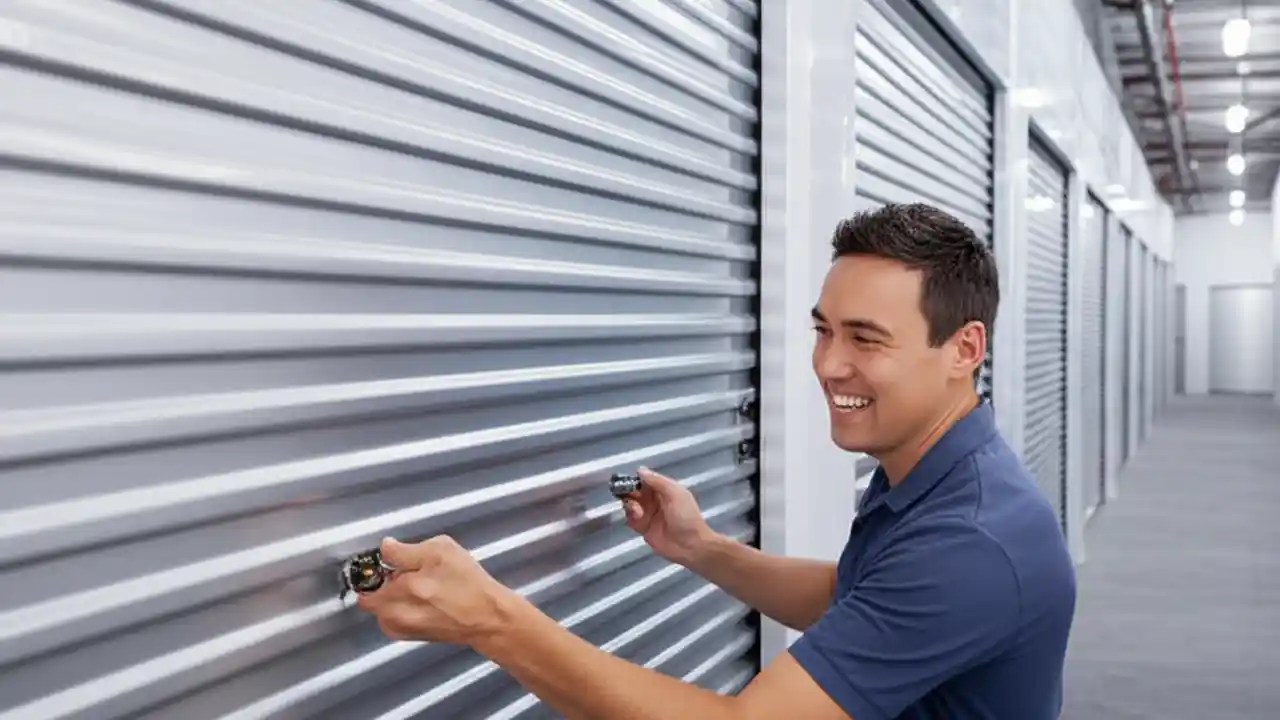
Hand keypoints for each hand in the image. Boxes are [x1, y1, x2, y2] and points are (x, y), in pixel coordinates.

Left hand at [356, 536, 519, 645]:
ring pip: (380, 607)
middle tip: (407, 575)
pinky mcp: (409, 637)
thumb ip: (406, 549)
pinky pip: (392, 618)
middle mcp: (393, 614)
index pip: (366, 576)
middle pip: (369, 595)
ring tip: (419, 590)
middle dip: (382, 583)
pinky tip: (424, 603)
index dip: (376, 565)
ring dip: (391, 598)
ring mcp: (399, 629)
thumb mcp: (441, 550)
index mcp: (400, 590)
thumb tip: (386, 548)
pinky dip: (400, 610)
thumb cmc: (467, 582)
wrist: (487, 618)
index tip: (391, 561)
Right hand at [621, 468, 716, 565]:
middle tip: (625, 494)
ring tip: (637, 510)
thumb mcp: (675, 494)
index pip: (645, 480)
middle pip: (635, 492)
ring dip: (630, 505)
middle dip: (628, 491)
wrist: (690, 545)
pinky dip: (630, 517)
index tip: (627, 481)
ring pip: (630, 505)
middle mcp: (654, 501)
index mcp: (664, 490)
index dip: (635, 479)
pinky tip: (637, 517)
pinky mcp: (643, 528)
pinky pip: (631, 519)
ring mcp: (648, 515)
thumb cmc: (686, 517)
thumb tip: (640, 470)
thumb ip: (657, 481)